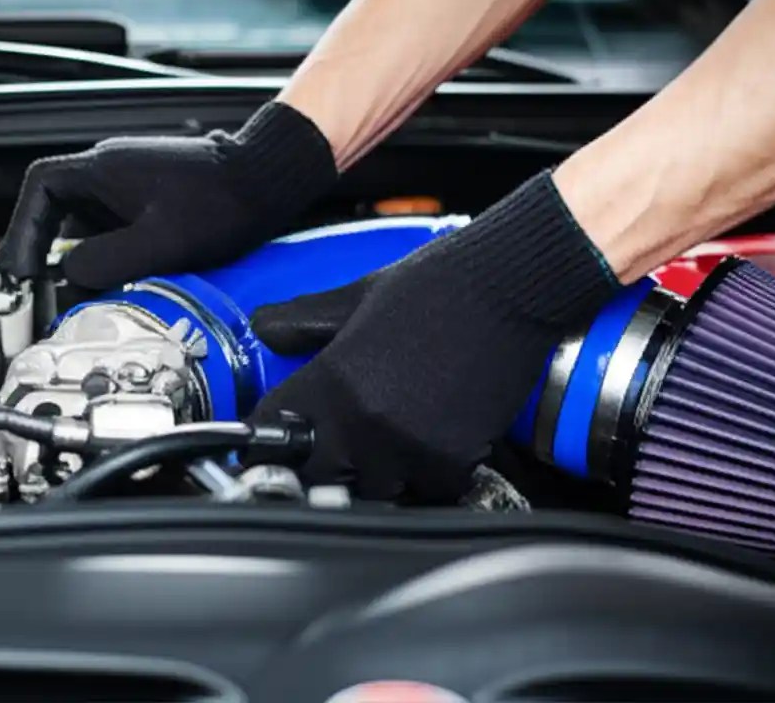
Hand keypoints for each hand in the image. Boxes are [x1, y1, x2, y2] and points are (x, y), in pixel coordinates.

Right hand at [0, 102, 336, 294]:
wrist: (268, 182)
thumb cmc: (226, 202)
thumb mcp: (162, 241)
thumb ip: (108, 261)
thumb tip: (71, 277)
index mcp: (102, 169)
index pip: (40, 188)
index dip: (22, 229)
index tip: (21, 266)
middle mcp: (109, 175)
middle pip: (54, 213)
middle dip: (43, 253)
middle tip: (36, 292)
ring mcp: (128, 191)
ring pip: (83, 229)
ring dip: (75, 262)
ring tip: (73, 298)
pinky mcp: (147, 208)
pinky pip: (110, 236)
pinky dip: (103, 262)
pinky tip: (111, 288)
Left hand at [248, 172, 618, 502]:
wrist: (510, 286)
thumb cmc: (440, 285)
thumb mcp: (358, 297)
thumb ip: (306, 320)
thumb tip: (264, 328)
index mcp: (329, 380)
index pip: (271, 434)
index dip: (273, 439)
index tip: (279, 443)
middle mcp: (361, 420)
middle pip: (321, 476)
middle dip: (329, 464)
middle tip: (343, 446)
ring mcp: (406, 445)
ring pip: (377, 489)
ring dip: (383, 473)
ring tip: (397, 437)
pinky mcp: (450, 459)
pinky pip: (430, 489)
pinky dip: (433, 473)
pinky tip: (439, 438)